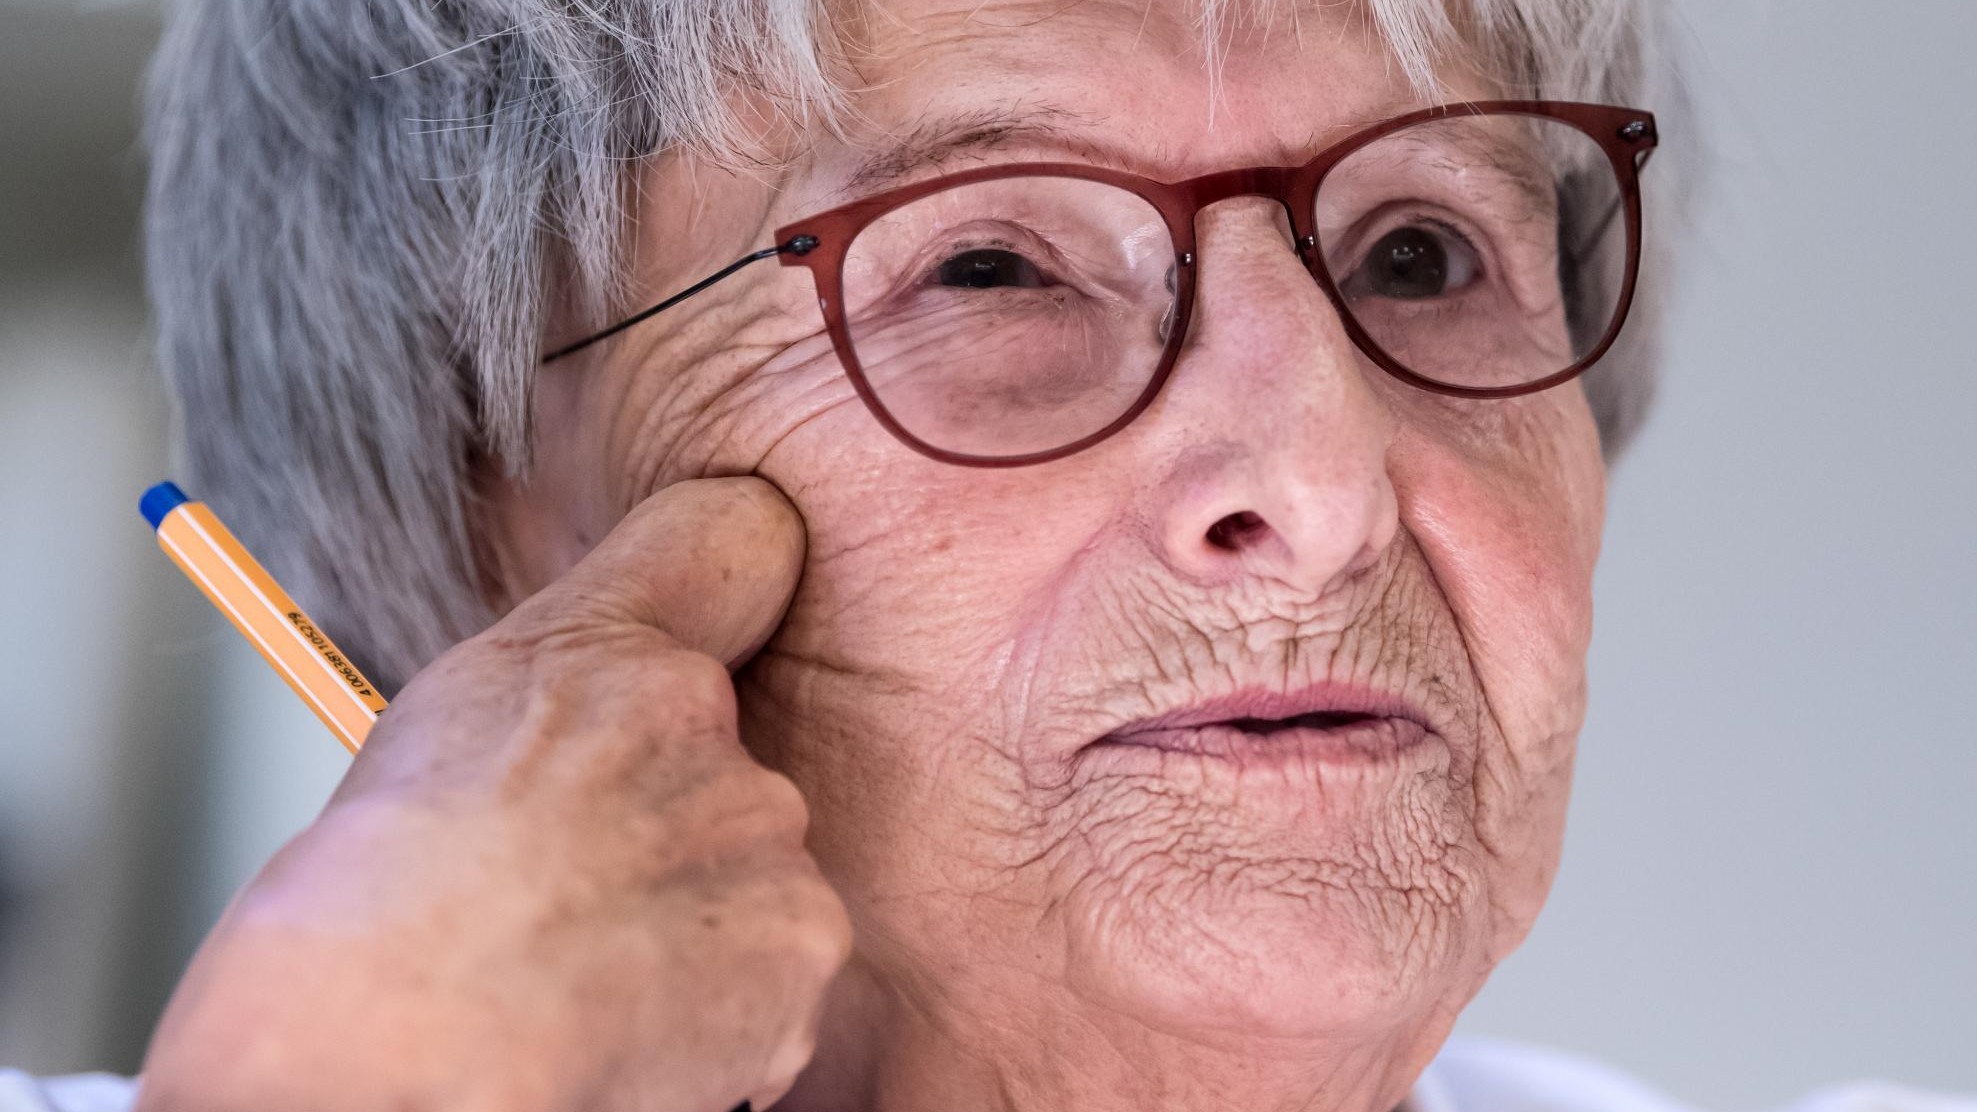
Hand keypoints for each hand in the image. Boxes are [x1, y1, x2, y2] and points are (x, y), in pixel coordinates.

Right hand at [136, 478, 849, 1111]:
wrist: (398, 1037)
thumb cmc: (375, 913)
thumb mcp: (437, 735)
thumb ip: (549, 698)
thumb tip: (571, 726)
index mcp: (599, 652)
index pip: (733, 537)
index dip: (742, 575)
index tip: (736, 615)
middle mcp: (698, 719)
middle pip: (729, 770)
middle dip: (675, 833)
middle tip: (574, 898)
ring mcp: (759, 829)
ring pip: (755, 878)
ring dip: (697, 931)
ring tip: (588, 975)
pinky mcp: (801, 941)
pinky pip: (781, 980)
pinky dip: (726, 1020)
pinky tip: (632, 1027)